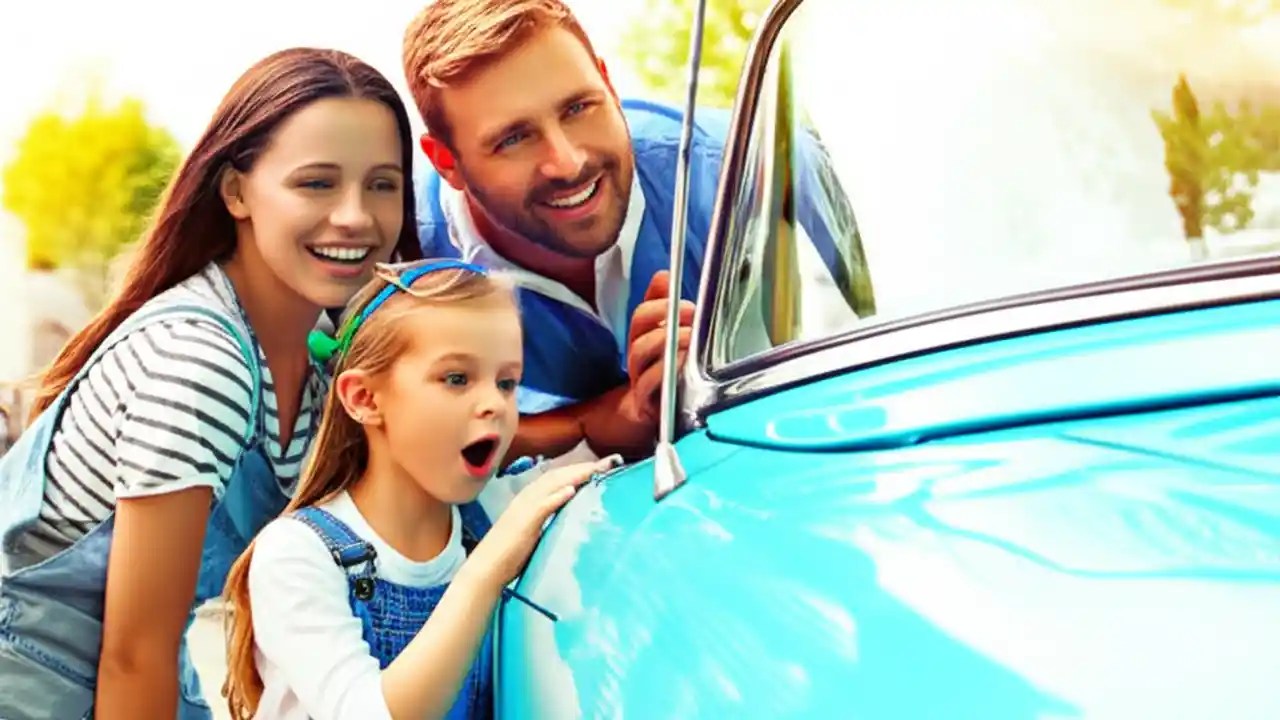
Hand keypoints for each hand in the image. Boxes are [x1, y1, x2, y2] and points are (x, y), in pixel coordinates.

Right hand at [465, 455, 621, 588]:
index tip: (602, 466)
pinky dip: (557, 496)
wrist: (487, 569)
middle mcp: (526, 497)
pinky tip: (571, 490)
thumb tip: (570, 513)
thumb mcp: (534, 531)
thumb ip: (549, 519)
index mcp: (529, 498)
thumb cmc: (510, 554)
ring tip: (597, 469)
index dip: (579, 470)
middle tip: (609, 462)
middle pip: (558, 475)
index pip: (558, 478)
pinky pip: (542, 505)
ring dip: (576, 475)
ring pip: (552, 484)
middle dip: (584, 467)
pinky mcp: (524, 522)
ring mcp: (524, 508)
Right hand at [579, 272, 694, 458]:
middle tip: (690, 313)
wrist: (637, 425)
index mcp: (641, 342)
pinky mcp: (646, 406)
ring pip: (641, 353)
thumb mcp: (662, 344)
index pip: (642, 314)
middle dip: (664, 316)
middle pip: (639, 329)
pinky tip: (682, 365)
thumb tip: (664, 276)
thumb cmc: (656, 381)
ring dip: (666, 340)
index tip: (685, 303)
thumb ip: (662, 308)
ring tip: (688, 336)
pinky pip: (650, 385)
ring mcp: (639, 382)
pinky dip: (665, 372)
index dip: (659, 303)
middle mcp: (637, 360)